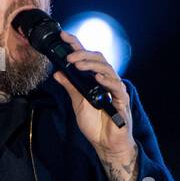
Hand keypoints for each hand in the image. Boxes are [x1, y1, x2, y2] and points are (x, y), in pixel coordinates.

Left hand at [52, 31, 138, 180]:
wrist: (106, 144)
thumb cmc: (95, 124)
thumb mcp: (77, 103)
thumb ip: (70, 87)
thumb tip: (57, 72)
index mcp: (95, 79)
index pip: (87, 57)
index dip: (76, 45)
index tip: (63, 36)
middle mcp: (106, 81)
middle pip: (98, 59)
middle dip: (83, 53)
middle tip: (69, 55)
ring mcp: (115, 89)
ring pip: (107, 69)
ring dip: (92, 64)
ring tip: (78, 64)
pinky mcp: (122, 100)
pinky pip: (116, 87)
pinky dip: (107, 80)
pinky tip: (97, 78)